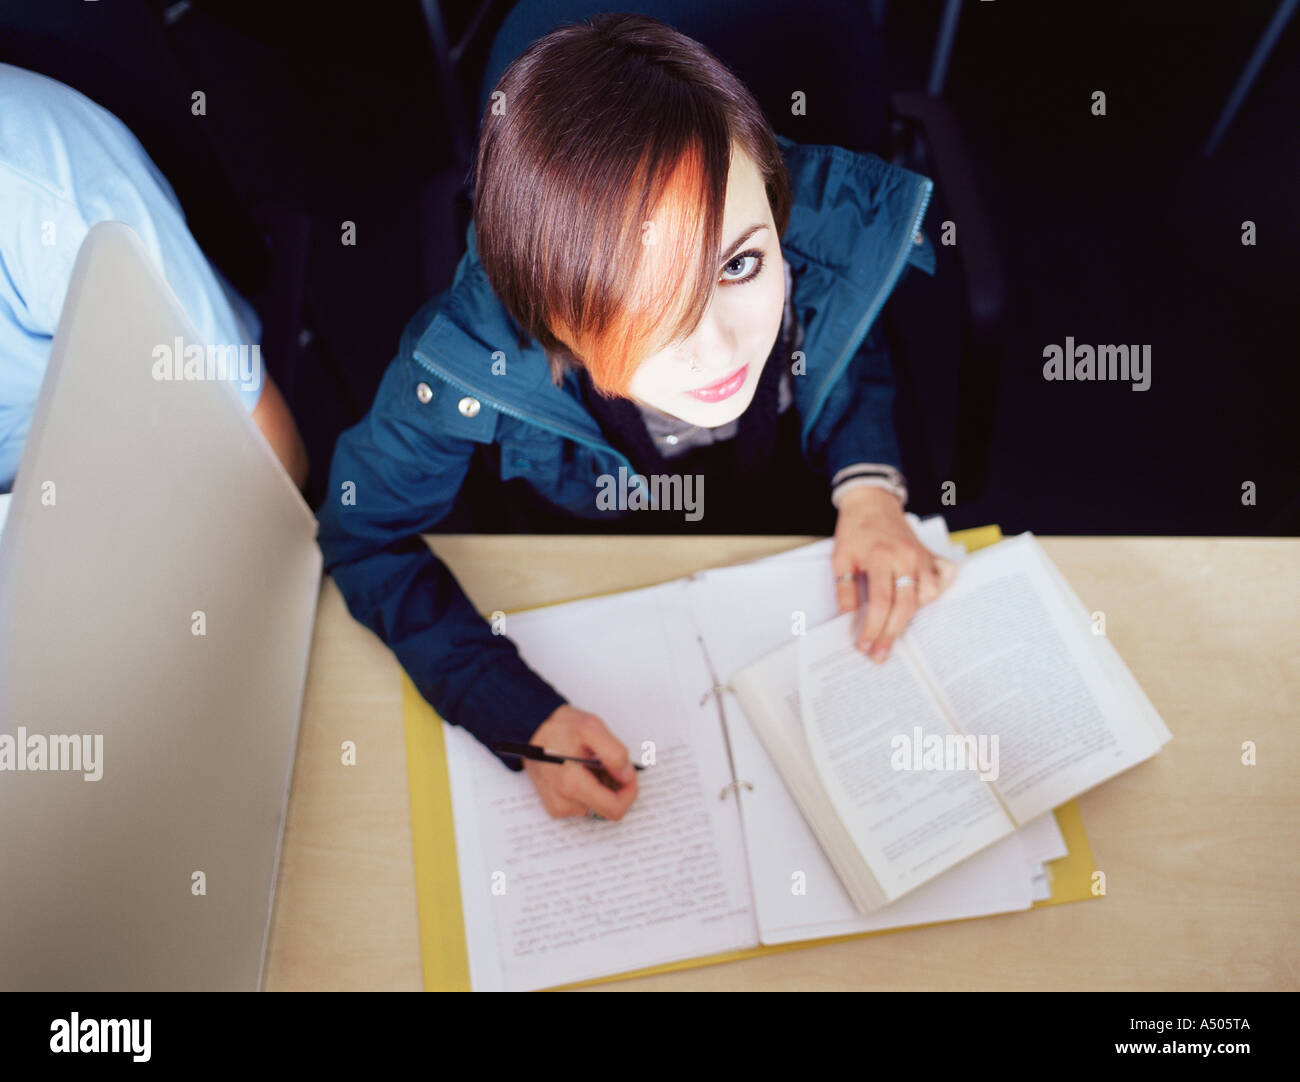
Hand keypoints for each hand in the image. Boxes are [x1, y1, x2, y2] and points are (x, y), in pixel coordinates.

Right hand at [522, 704, 638, 819]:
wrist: (531, 730)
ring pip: (597, 808)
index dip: (629, 791)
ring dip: (602, 788)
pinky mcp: (555, 808)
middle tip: (611, 765)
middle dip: (616, 788)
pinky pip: (584, 806)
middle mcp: (564, 803)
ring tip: (592, 764)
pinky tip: (582, 771)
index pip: (615, 809)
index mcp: (572, 785)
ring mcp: (558, 808)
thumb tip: (626, 776)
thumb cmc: (559, 727)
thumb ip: (614, 753)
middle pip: (608, 810)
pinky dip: (590, 791)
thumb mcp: (592, 728)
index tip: (627, 773)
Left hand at [831, 487, 957, 661]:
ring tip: (892, 626)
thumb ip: (844, 589)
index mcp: (881, 557)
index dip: (873, 627)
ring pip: (926, 596)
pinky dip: (933, 594)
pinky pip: (940, 581)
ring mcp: (922, 557)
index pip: (880, 601)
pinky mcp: (930, 557)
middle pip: (905, 605)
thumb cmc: (855, 530)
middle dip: (891, 633)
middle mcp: (906, 558)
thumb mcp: (841, 558)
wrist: (872, 502)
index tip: (865, 645)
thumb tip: (848, 619)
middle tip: (880, 654)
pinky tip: (920, 603)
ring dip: (911, 615)